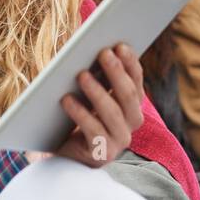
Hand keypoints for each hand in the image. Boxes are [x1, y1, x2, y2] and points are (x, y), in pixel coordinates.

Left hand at [55, 44, 145, 166]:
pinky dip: (80, 113)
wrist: (64, 155)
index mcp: (132, 104)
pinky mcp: (102, 154)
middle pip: (127, 94)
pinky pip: (93, 130)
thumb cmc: (76, 116)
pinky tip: (66, 100)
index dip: (130, 62)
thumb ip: (94, 75)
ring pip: (112, 112)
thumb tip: (87, 47)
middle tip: (102, 53)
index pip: (136, 80)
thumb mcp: (88, 94)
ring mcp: (119, 140)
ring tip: (81, 74)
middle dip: (115, 72)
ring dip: (97, 91)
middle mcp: (132, 122)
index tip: (119, 45)